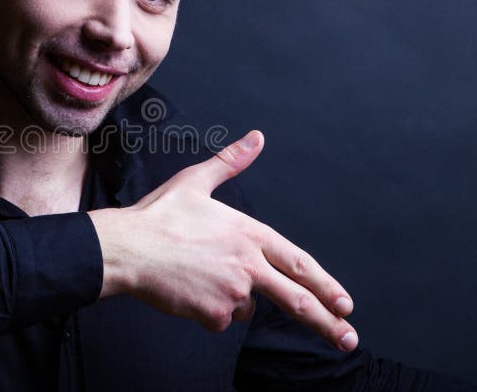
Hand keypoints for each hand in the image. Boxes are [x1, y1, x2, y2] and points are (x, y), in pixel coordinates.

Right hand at [89, 130, 358, 351]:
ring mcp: (233, 291)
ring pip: (245, 306)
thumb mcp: (196, 181)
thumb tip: (257, 138)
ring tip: (198, 274)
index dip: (325, 284)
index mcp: (249, 233)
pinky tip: (188, 289)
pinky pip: (219, 318)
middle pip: (297, 299)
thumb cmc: (159, 215)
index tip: (344, 304)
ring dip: (232, 298)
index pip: (298, 263)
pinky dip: (208, 310)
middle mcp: (248, 264)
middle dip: (326, 322)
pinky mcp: (213, 313)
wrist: (128, 248)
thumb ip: (231, 162)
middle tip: (348, 339)